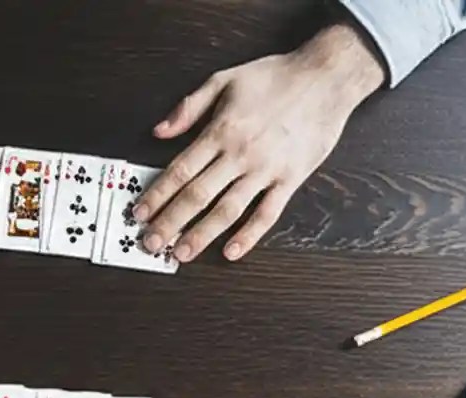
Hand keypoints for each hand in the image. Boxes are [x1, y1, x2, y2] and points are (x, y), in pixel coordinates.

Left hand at [134, 24, 384, 262]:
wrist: (326, 76)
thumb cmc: (275, 76)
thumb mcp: (224, 79)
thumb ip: (189, 107)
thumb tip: (159, 132)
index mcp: (220, 130)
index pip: (179, 170)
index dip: (157, 195)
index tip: (139, 213)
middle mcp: (240, 154)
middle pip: (197, 195)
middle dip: (170, 222)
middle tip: (150, 243)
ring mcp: (266, 169)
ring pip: (228, 209)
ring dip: (202, 235)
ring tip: (181, 254)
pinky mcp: (290, 179)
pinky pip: (268, 213)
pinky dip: (250, 236)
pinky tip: (231, 252)